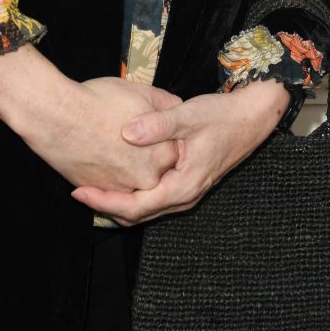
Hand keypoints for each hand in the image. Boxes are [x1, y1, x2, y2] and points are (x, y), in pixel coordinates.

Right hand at [0, 47, 181, 193]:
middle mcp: (147, 178)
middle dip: (148, 156)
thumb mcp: (140, 92)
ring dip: (129, 169)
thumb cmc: (99, 100)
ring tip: (116, 147)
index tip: (153, 128)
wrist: (57, 116)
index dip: (163, 138)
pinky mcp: (99, 193)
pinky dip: (111, 178)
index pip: (174, 152)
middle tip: (132, 138)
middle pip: (155, 170)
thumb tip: (177, 108)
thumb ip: (166, 104)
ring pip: (133, 183)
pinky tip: (103, 157)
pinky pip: (113, 190)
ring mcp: (122, 189)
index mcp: (162, 154)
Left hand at [70, 78, 289, 225]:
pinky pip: (153, 198)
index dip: (105, 201)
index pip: (136, 206)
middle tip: (78, 191)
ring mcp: (186, 192)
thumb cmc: (222, 116)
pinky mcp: (185, 182)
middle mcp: (184, 196)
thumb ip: (157, 124)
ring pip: (145, 208)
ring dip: (119, 201)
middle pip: (138, 214)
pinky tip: (118, 178)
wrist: (252, 118)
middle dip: (106, 205)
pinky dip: (133, 193)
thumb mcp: (188, 116)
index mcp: (182, 186)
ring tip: (91, 187)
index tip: (79, 192)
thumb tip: (126, 133)